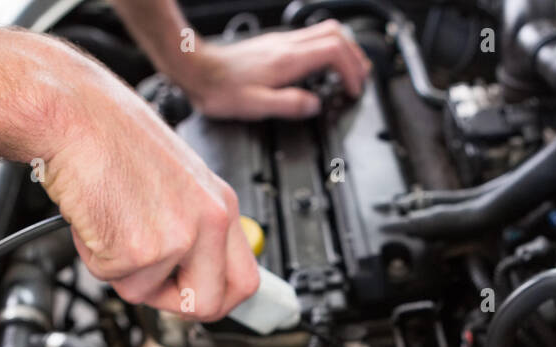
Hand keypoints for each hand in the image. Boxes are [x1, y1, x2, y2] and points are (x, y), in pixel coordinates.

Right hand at [32, 51, 258, 319]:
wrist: (72, 114)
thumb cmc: (112, 136)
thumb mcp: (179, 181)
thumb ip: (194, 226)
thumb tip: (194, 271)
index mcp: (221, 205)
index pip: (244, 281)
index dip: (216, 297)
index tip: (195, 296)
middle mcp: (209, 222)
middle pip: (208, 304)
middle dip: (170, 301)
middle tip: (144, 275)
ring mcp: (177, 238)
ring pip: (147, 294)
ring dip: (120, 269)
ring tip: (112, 221)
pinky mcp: (137, 250)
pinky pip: (112, 278)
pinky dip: (93, 255)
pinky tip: (95, 215)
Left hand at [177, 21, 371, 119]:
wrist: (196, 70)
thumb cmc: (221, 90)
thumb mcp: (257, 106)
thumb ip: (290, 104)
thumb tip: (314, 105)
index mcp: (288, 60)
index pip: (335, 51)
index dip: (351, 70)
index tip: (352, 89)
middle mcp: (287, 45)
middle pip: (336, 34)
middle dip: (355, 56)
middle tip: (359, 78)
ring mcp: (281, 42)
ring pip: (325, 31)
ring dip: (343, 49)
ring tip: (349, 70)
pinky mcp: (274, 45)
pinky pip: (310, 38)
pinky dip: (327, 50)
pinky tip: (322, 66)